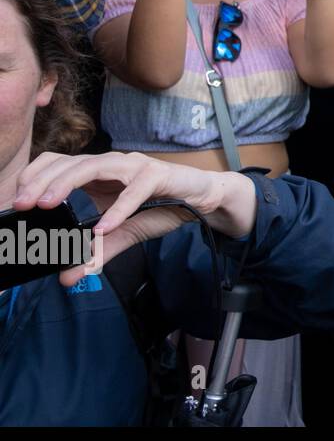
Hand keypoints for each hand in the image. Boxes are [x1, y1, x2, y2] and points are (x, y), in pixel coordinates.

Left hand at [12, 152, 255, 285]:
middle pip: (70, 163)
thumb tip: (68, 278)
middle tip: (25, 204)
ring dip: (68, 183)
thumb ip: (97, 252)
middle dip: (42, 182)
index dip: (36, 176)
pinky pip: (135, 190)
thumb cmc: (166, 207)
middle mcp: (114, 164)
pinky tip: (105, 227)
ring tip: (50, 204)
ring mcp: (136, 167)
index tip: (18, 202)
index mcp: (100, 174)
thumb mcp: (124, 233)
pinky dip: (118, 208)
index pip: (59, 163)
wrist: (207, 198)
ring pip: (95, 166)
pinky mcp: (160, 175)